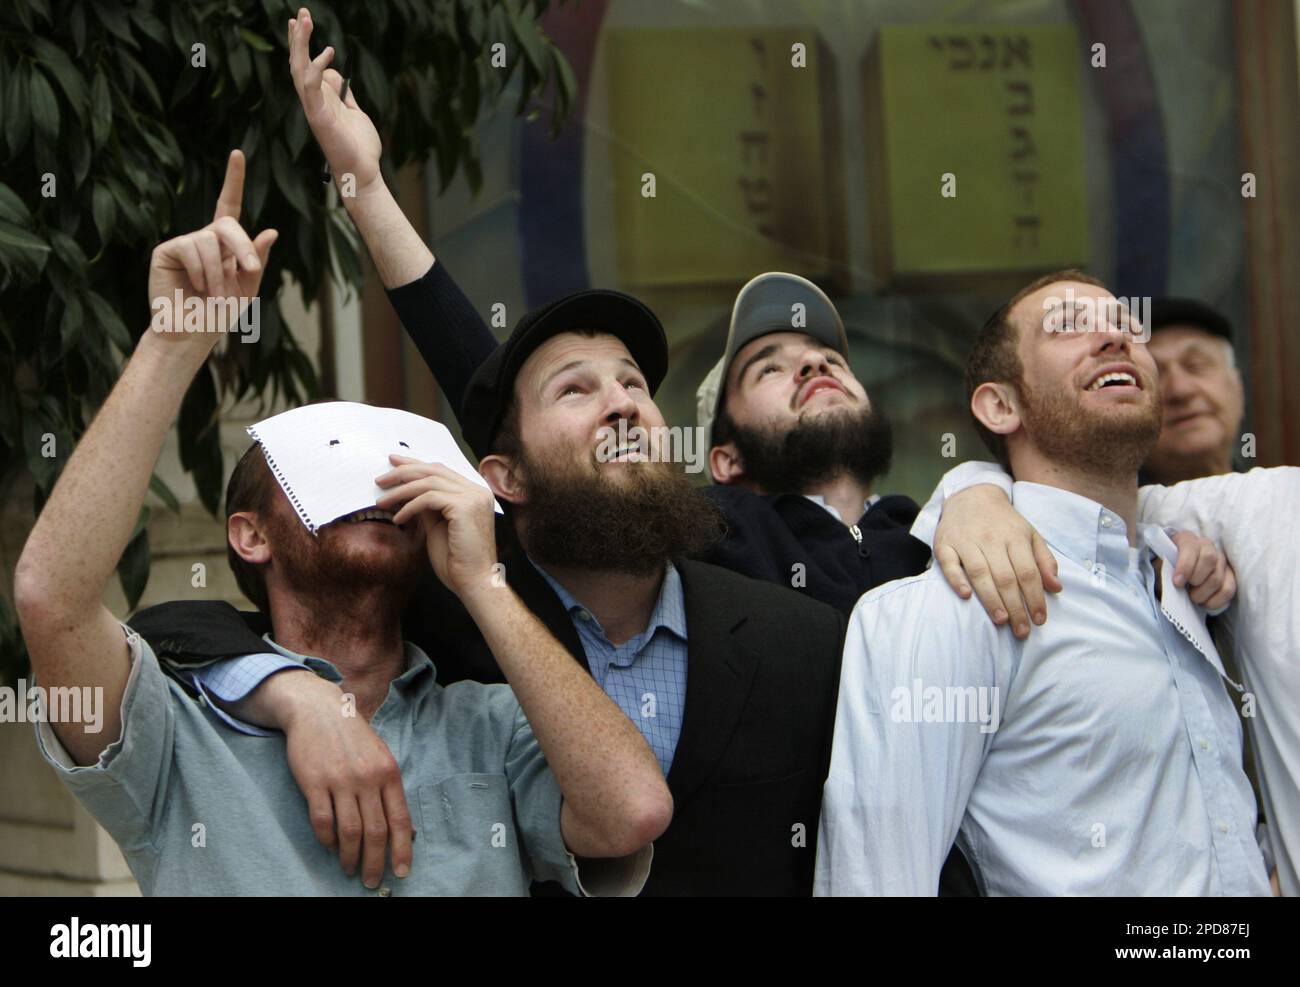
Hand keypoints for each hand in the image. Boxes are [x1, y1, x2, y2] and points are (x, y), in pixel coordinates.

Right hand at [146, 150, 276, 340]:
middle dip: (243, 246)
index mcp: (225, 245)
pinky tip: (194, 286)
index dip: (233, 180)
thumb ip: (258, 260)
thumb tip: (271, 230)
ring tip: (212, 293)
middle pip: (227, 224)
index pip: (229, 206)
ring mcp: (184, 243)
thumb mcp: (247, 288)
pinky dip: (200, 271)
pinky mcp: (166, 251)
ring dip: (218, 272)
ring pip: (209, 240)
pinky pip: (191, 248)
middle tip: (251, 271)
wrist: (192, 333)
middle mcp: (204, 238)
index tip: (237, 153)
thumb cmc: (218, 314)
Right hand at [276, 671, 413, 888]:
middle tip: (371, 881)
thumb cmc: (352, 737)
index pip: (400, 820)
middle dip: (375, 863)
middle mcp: (368, 778)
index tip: (401, 872)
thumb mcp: (380, 758)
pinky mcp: (314, 782)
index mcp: (389, 772)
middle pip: (375, 832)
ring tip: (350, 870)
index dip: (402, 850)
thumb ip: (391, 792)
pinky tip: (331, 848)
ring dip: (350, 857)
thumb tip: (408, 830)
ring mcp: (340, 780)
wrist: (318, 709)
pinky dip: (327, 841)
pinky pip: (322, 821)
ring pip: (349, 832)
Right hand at [289, 8, 382, 195]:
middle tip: (300, 13)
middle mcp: (313, 101)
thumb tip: (336, 74)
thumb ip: (344, 94)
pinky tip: (328, 51)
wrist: (363, 171)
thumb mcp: (354, 111)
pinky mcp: (319, 116)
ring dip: (300, 44)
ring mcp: (314, 108)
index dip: (303, 44)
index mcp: (320, 99)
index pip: (306, 66)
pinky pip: (312, 86)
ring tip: (303, 20)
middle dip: (298, 37)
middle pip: (298, 63)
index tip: (303, 22)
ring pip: (299, 70)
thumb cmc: (359, 147)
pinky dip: (317, 67)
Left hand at [375, 455, 499, 601]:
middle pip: (434, 470)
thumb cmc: (457, 561)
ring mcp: (473, 497)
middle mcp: (477, 491)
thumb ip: (427, 507)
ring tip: (381, 502)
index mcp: (474, 494)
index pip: (441, 471)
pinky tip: (398, 519)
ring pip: (429, 482)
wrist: (474, 582)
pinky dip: (409, 506)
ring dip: (400, 491)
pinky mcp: (465, 507)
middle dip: (404, 472)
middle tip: (381, 479)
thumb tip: (406, 492)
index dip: (415, 465)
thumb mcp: (437, 526)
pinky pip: (428, 498)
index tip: (393, 464)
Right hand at [934, 484, 1061, 637]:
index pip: (1028, 572)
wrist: (971, 496)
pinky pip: (949, 564)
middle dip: (1015, 606)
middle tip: (1021, 630)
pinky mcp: (945, 543)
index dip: (1035, 597)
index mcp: (1015, 537)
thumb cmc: (1003, 522)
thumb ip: (1044, 561)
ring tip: (1001, 620)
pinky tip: (966, 596)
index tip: (1039, 620)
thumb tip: (1055, 588)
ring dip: (991, 598)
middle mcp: (991, 539)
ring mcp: (966, 541)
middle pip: (1005, 576)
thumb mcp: (1030, 534)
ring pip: (980, 572)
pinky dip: (956, 580)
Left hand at [1169, 530, 1235, 609]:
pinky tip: (1204, 603)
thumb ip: (1164, 569)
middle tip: (1186, 590)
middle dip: (1196, 579)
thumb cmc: (1165, 571)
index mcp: (1186, 539)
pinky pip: (1228, 589)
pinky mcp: (1230, 575)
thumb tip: (1177, 580)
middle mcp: (1206, 545)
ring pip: (1218, 577)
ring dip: (1203, 593)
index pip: (1191, 548)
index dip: (1185, 566)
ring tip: (1192, 598)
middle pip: (1210, 559)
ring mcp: (1221, 559)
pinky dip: (1215, 601)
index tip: (1177, 583)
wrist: (1172, 579)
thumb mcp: (1159, 568)